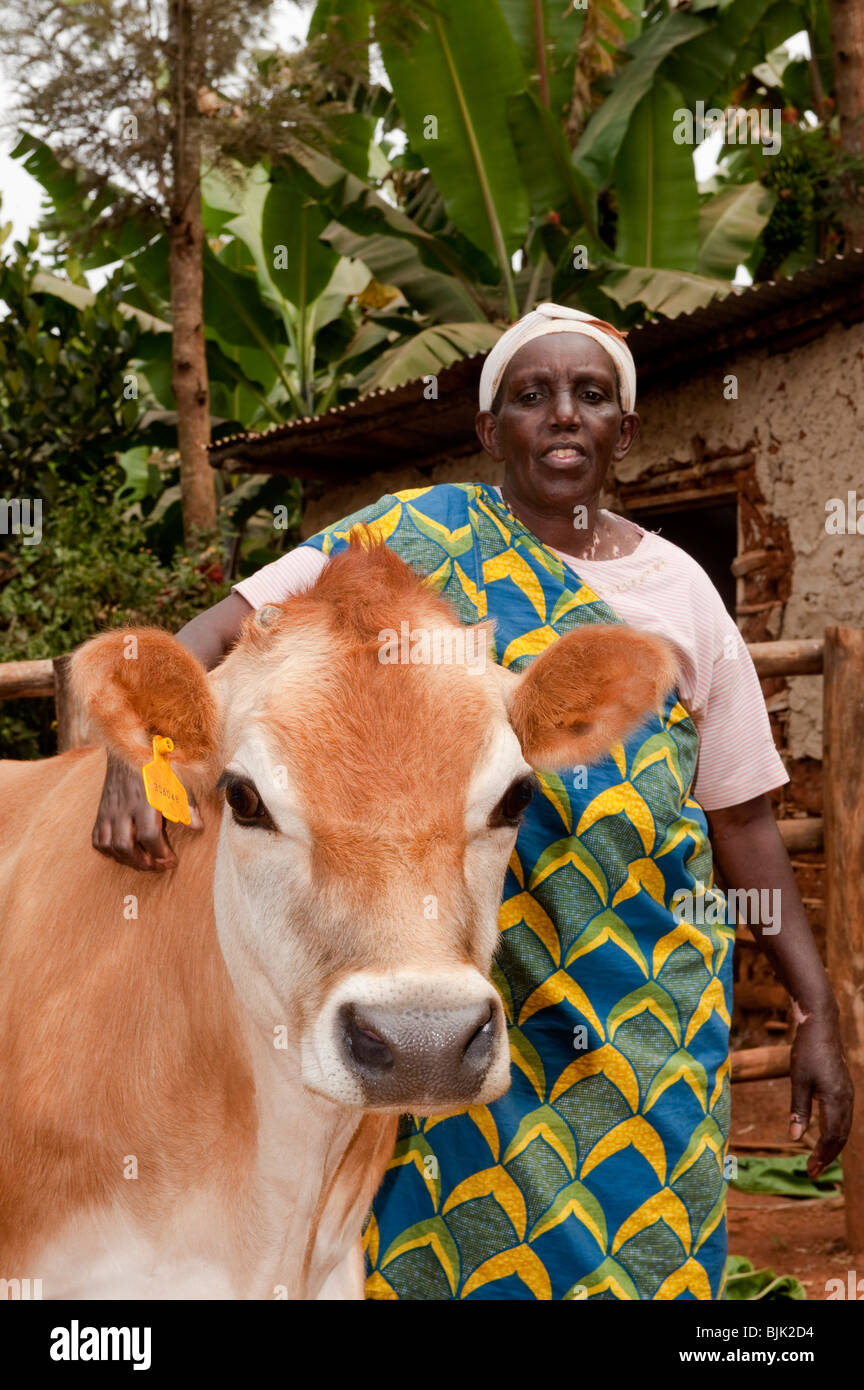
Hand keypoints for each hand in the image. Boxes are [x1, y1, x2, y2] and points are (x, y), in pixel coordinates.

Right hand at [91, 752, 202, 871]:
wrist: (127, 747)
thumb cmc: (155, 765)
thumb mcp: (176, 780)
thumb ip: (186, 805)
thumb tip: (197, 827)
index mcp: (144, 799)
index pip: (148, 835)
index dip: (160, 853)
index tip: (171, 861)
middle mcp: (123, 807)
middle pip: (125, 846)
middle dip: (143, 862)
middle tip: (157, 866)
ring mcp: (108, 810)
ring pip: (109, 845)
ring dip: (126, 860)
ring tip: (143, 862)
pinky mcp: (100, 812)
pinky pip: (97, 839)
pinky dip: (109, 851)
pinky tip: (124, 852)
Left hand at [788, 1009, 853, 1178]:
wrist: (821, 1025)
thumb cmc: (807, 1051)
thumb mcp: (798, 1080)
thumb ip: (798, 1109)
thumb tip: (794, 1137)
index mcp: (836, 1099)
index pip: (832, 1137)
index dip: (821, 1156)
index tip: (810, 1171)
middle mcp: (846, 1099)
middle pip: (841, 1136)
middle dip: (828, 1156)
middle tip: (813, 1172)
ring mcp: (847, 1093)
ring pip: (844, 1127)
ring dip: (832, 1146)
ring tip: (818, 1160)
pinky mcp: (843, 1088)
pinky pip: (843, 1117)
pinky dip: (835, 1132)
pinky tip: (824, 1136)